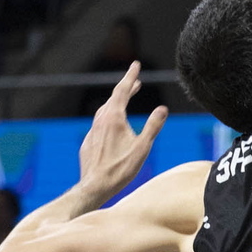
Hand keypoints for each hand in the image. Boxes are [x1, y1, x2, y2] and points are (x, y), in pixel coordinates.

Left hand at [78, 61, 167, 203]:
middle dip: (125, 89)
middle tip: (135, 82)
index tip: (135, 64)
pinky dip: (109, 119)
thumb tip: (163, 109)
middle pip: (113, 99)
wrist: (94, 187)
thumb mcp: (143, 147)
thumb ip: (153, 126)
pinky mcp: (88, 142)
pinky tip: (114, 127)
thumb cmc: (120, 169)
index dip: (130, 77)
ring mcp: (92, 131)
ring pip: (105, 111)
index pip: (122, 90)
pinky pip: (99, 125)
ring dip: (116, 103)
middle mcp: (100, 121)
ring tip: (125, 101)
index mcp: (114, 118)